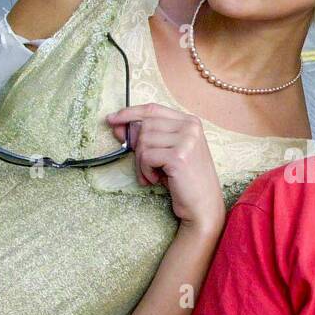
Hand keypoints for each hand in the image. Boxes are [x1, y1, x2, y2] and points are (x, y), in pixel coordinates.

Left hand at [106, 103, 224, 232]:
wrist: (203, 206)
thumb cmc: (184, 181)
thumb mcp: (166, 153)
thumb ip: (146, 137)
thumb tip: (117, 125)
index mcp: (190, 122)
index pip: (153, 109)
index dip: (130, 113)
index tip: (112, 119)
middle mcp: (190, 127)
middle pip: (145, 126)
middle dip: (137, 148)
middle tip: (144, 167)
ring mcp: (186, 140)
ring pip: (144, 141)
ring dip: (141, 163)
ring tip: (152, 176)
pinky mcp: (179, 156)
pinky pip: (146, 156)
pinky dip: (145, 171)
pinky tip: (156, 180)